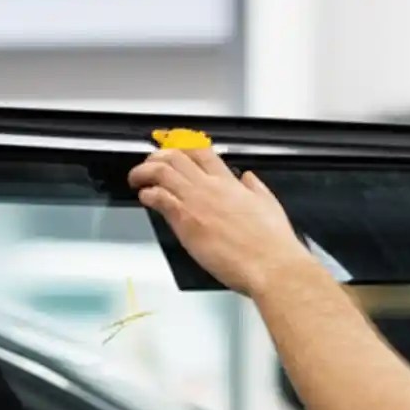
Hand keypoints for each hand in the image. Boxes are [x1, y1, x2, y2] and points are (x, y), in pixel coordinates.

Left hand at [128, 148, 312, 295]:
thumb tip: (248, 178)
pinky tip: (145, 198)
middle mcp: (210, 187)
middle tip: (149, 164)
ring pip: (161, 171)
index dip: (180, 145)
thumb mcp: (269, 205)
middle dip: (156, 156)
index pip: (200, 150)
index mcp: (230, 183)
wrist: (270, 264)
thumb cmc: (271, 243)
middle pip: (175, 155)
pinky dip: (147, 194)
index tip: (172, 149)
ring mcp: (196, 202)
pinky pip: (158, 198)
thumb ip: (255, 188)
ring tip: (138, 179)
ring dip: (144, 172)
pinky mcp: (185, 221)